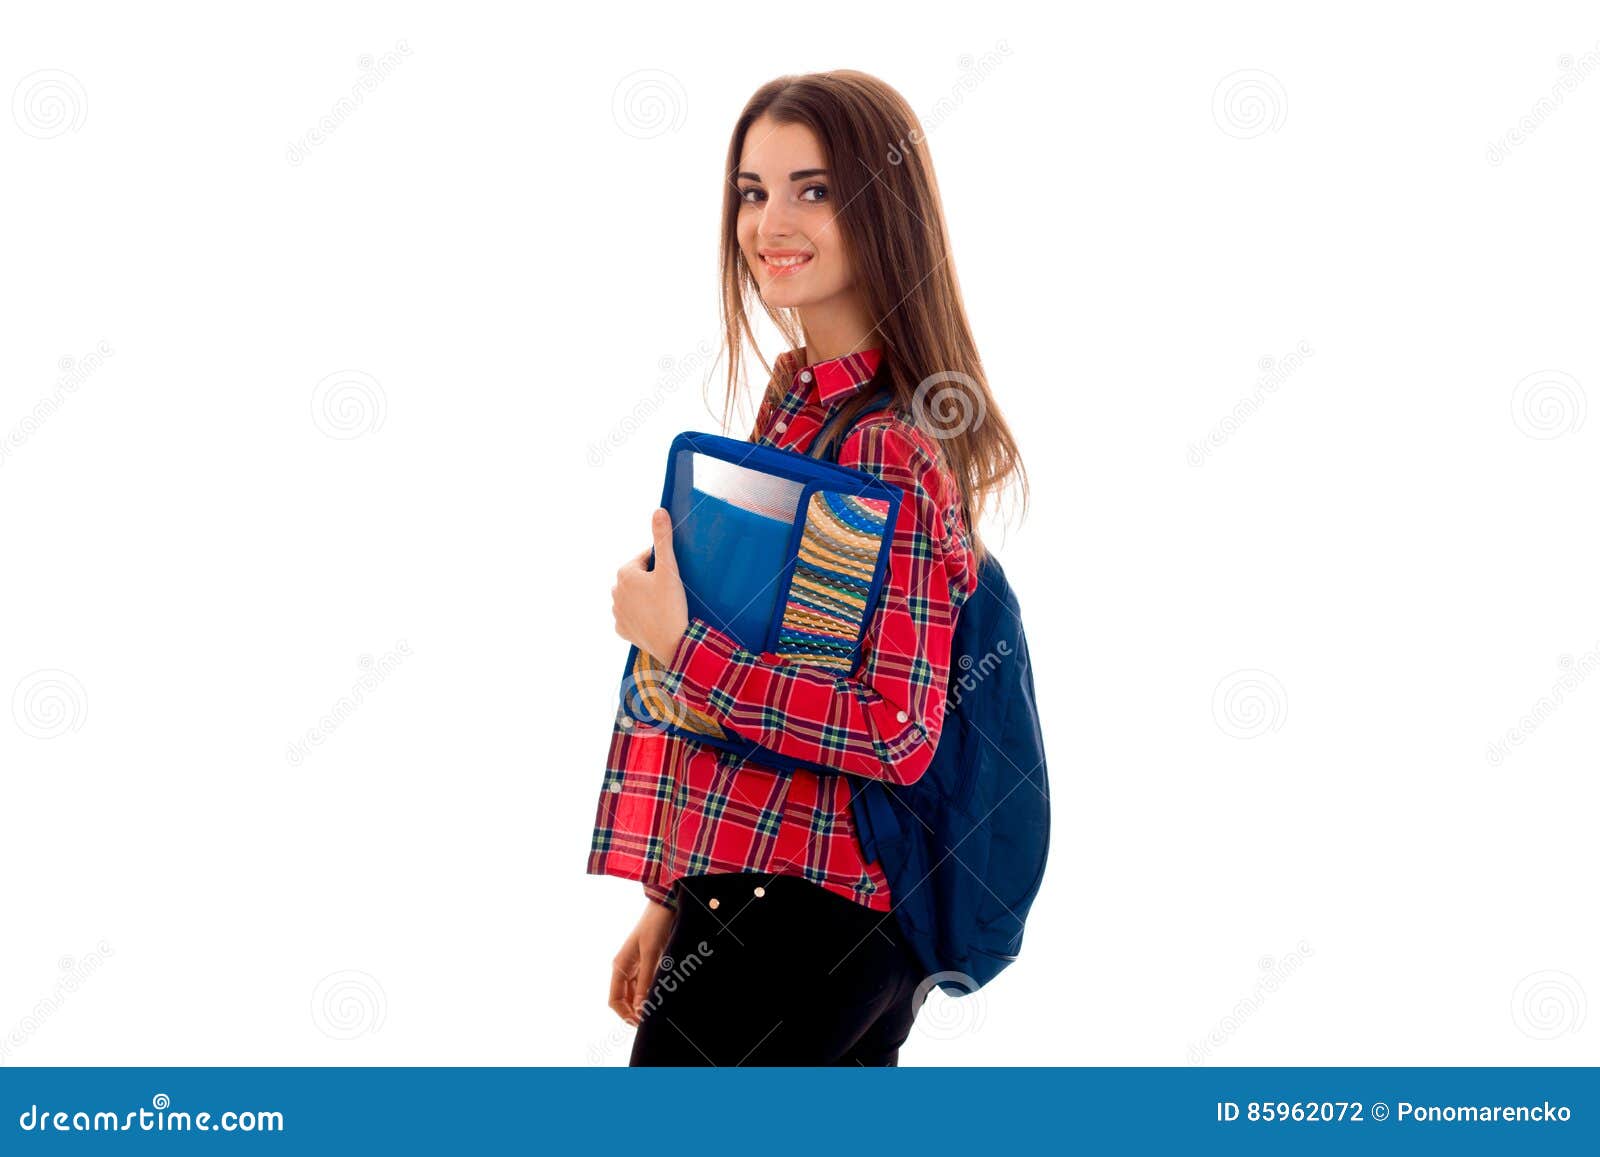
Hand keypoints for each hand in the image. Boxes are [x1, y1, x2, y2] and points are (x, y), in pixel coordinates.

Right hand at [608, 899, 676, 1024]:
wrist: (664, 907)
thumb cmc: (655, 927)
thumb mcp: (651, 955)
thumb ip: (646, 981)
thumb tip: (640, 1008)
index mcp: (619, 967)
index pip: (614, 1000)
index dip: (624, 1014)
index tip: (640, 1023)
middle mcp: (624, 969)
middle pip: (624, 999)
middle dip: (634, 1012)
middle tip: (650, 1021)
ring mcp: (634, 967)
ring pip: (634, 994)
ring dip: (643, 1004)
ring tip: (657, 1010)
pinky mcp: (646, 964)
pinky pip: (644, 985)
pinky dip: (649, 993)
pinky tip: (659, 998)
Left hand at [612, 508, 689, 662]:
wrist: (673, 643)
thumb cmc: (672, 604)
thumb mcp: (669, 568)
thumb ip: (663, 538)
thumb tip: (659, 510)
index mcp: (624, 573)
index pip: (646, 559)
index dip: (662, 564)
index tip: (674, 575)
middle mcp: (615, 591)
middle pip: (639, 577)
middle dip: (652, 580)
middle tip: (671, 592)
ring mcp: (617, 612)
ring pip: (634, 597)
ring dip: (646, 597)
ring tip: (664, 606)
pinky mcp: (621, 629)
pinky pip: (631, 617)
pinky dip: (641, 616)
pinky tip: (655, 619)